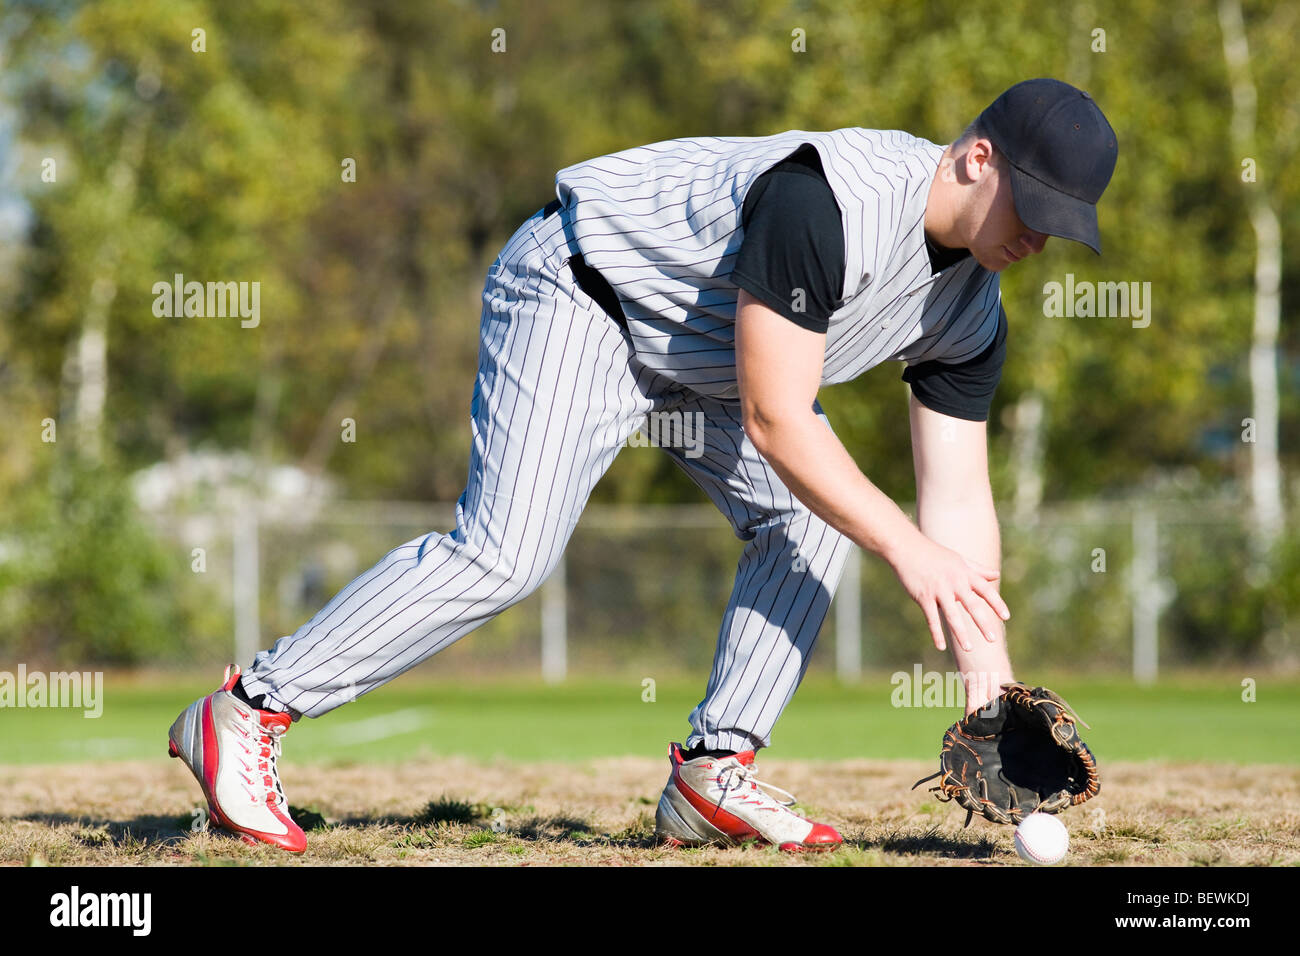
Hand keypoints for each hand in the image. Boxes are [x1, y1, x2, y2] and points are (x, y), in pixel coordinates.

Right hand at [887, 531, 1009, 651]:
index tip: (1006, 617)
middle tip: (992, 639)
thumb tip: (996, 575)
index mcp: (964, 573)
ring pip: (952, 615)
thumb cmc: (934, 554)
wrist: (906, 548)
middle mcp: (954, 582)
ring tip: (969, 649)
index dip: (996, 603)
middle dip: (983, 623)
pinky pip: (931, 618)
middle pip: (972, 605)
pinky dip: (936, 632)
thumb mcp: (958, 560)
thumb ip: (978, 569)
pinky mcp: (923, 596)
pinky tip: (940, 647)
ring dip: (961, 633)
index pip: (985, 590)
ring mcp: (938, 590)